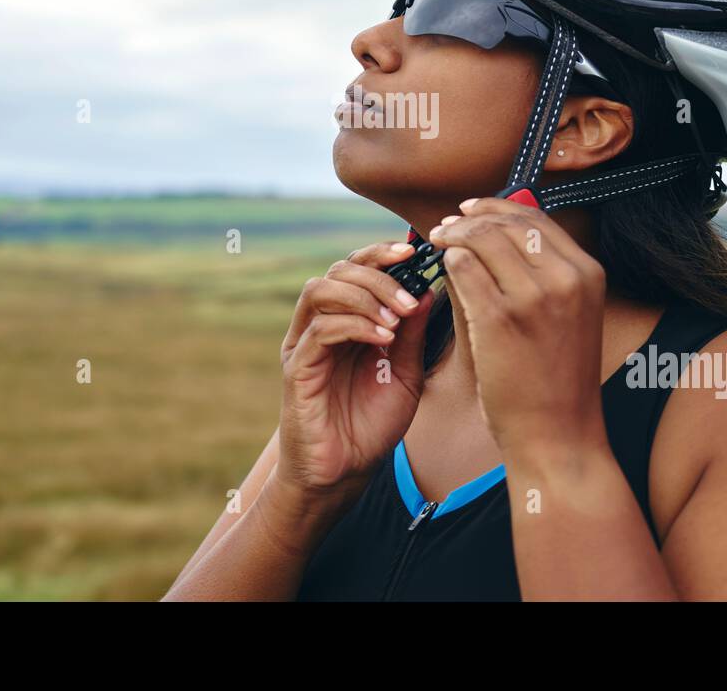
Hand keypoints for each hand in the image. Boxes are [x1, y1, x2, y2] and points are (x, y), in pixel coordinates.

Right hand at [277, 241, 432, 498]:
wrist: (344, 474)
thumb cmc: (372, 425)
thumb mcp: (406, 374)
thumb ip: (413, 334)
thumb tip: (429, 289)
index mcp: (346, 319)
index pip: (357, 267)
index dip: (382, 253)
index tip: (415, 252)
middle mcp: (321, 324)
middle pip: (340, 269)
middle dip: (379, 275)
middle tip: (410, 298)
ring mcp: (305, 344)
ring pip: (322, 289)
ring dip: (364, 296)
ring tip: (396, 319)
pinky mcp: (297, 368)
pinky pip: (320, 329)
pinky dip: (354, 325)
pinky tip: (384, 339)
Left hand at [427, 197, 608, 456]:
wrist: (559, 437)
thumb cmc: (556, 380)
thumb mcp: (566, 315)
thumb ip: (536, 273)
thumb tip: (489, 232)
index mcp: (588, 273)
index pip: (537, 219)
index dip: (498, 208)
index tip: (470, 209)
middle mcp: (566, 278)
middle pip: (507, 223)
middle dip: (470, 218)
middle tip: (444, 226)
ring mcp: (533, 297)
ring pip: (480, 239)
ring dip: (452, 236)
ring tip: (436, 243)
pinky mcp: (499, 318)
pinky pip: (462, 269)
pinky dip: (448, 264)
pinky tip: (440, 271)